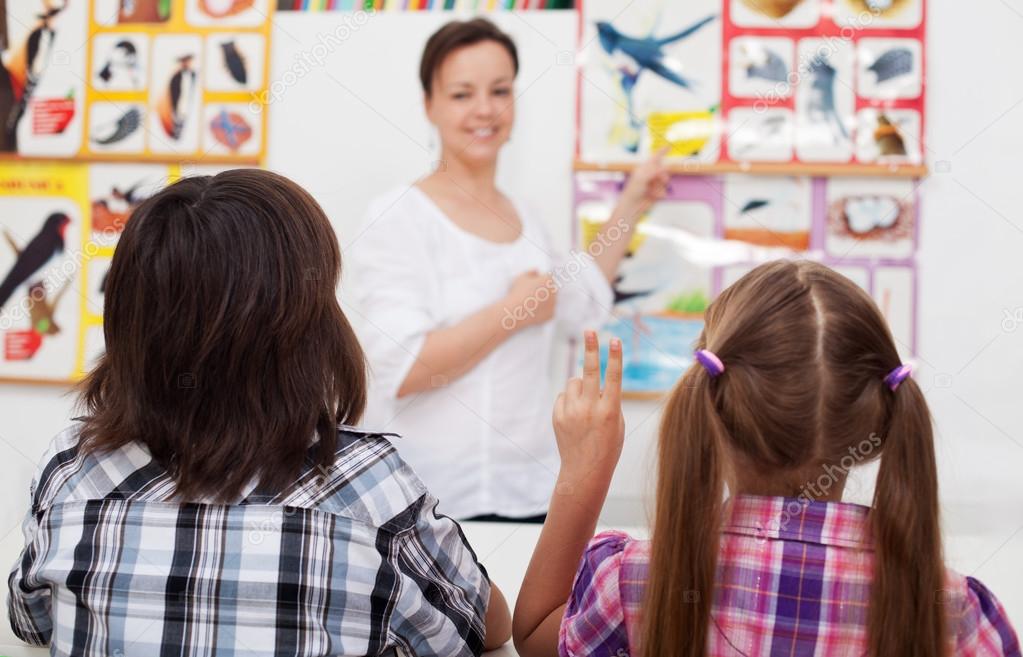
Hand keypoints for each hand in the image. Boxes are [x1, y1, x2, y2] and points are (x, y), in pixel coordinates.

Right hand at [502, 270, 556, 330]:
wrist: (516, 310)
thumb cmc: (518, 292)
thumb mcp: (521, 277)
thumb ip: (530, 272)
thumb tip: (536, 271)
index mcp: (548, 280)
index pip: (548, 277)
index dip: (540, 280)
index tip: (534, 285)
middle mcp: (554, 291)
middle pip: (551, 289)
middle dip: (544, 290)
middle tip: (532, 294)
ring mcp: (554, 303)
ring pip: (551, 300)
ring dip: (545, 301)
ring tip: (532, 303)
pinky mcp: (551, 314)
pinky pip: (549, 311)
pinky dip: (543, 311)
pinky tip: (534, 310)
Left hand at [553, 331, 624, 480]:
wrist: (585, 470)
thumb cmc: (608, 445)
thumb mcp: (617, 423)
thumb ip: (608, 400)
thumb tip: (592, 379)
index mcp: (610, 411)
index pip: (614, 378)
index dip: (615, 357)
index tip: (614, 340)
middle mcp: (590, 409)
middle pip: (590, 371)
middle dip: (591, 348)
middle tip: (589, 331)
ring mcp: (572, 412)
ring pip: (574, 382)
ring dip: (581, 386)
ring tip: (585, 406)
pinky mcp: (558, 416)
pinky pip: (564, 396)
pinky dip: (569, 400)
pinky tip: (575, 416)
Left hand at [618, 146, 670, 220]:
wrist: (632, 206)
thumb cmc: (632, 191)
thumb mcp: (642, 179)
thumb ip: (654, 172)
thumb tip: (666, 166)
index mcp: (644, 169)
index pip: (655, 158)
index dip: (662, 152)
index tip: (669, 146)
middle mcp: (650, 175)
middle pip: (663, 170)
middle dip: (663, 175)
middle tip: (662, 180)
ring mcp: (654, 184)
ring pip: (664, 181)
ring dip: (659, 186)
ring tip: (650, 191)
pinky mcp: (657, 193)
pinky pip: (664, 191)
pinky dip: (659, 194)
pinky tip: (651, 196)